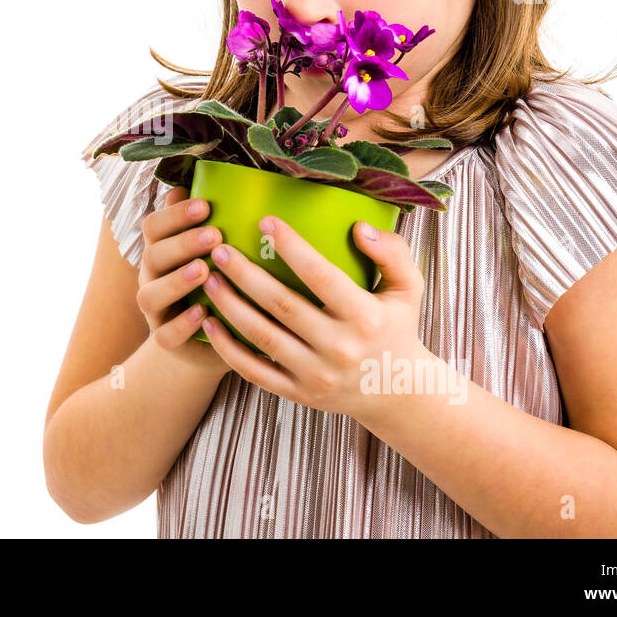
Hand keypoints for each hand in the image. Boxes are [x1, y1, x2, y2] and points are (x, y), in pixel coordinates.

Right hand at [135, 186, 229, 379]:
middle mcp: (152, 277)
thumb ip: (208, 224)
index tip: (205, 206)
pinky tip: (204, 313)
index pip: (154, 226)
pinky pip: (165, 334)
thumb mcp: (212, 254)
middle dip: (182, 243)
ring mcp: (155, 310)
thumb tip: (213, 184)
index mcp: (161, 250)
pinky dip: (182, 324)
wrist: (204, 343)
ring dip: (176, 281)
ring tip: (204, 270)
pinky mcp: (165, 339)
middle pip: (153, 254)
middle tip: (214, 235)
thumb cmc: (214, 286)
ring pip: (150, 294)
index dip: (175, 214)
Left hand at [198, 214, 429, 421]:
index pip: (321, 276)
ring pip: (262, 337)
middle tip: (220, 249)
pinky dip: (228, 349)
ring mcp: (316, 375)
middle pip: (282, 305)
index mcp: (365, 316)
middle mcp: (339, 347)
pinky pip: (255, 372)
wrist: (398, 393)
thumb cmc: (397, 329)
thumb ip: (392, 252)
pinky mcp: (299, 394)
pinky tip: (209, 323)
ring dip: (230, 306)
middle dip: (245, 274)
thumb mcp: (408, 289)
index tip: (265, 221)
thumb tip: (359, 227)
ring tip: (208, 279)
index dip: (292, 247)